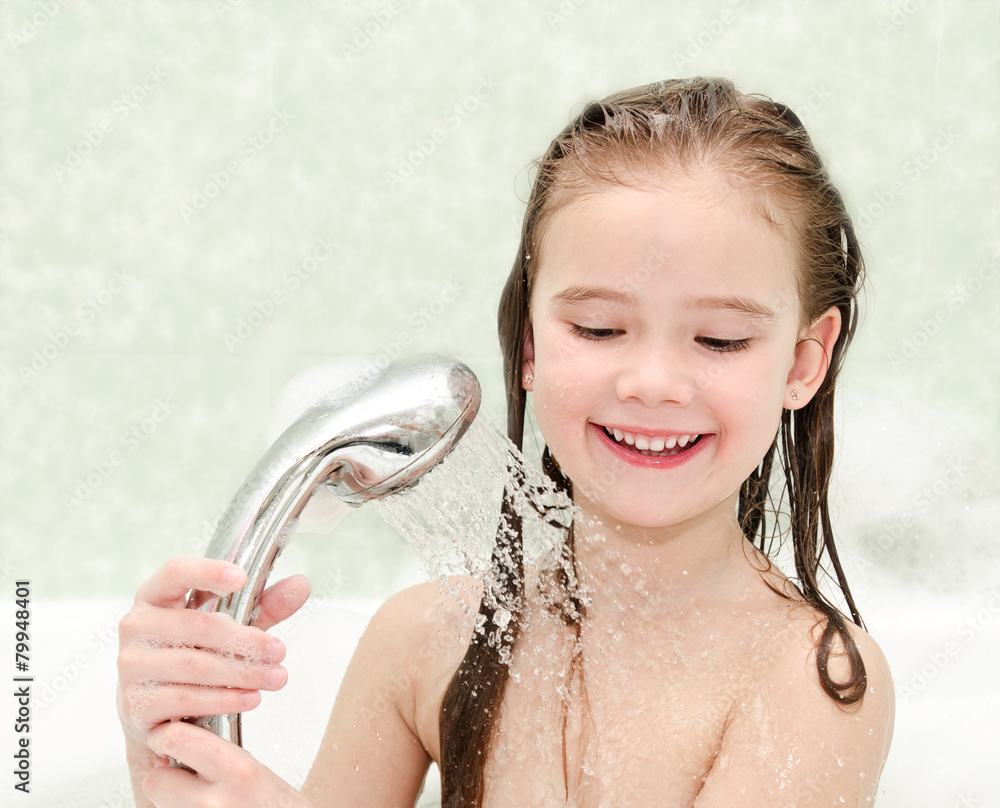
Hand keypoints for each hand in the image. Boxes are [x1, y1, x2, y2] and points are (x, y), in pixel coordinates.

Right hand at [116, 556, 309, 751]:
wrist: (153, 712)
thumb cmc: (193, 654)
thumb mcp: (228, 626)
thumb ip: (263, 605)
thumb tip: (301, 584)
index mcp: (155, 597)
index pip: (175, 572)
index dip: (207, 571)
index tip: (241, 577)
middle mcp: (136, 627)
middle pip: (197, 626)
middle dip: (245, 640)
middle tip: (279, 651)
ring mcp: (131, 668)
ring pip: (194, 667)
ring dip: (241, 673)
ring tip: (276, 677)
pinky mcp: (135, 705)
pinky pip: (185, 700)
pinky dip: (223, 700)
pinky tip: (250, 699)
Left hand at [144, 719, 311, 807]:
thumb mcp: (258, 772)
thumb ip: (221, 754)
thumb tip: (188, 739)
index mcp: (237, 770)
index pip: (177, 739)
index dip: (166, 735)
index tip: (169, 733)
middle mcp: (214, 801)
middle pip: (155, 780)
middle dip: (162, 774)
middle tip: (178, 771)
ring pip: (159, 803)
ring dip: (170, 797)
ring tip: (195, 793)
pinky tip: (201, 806)